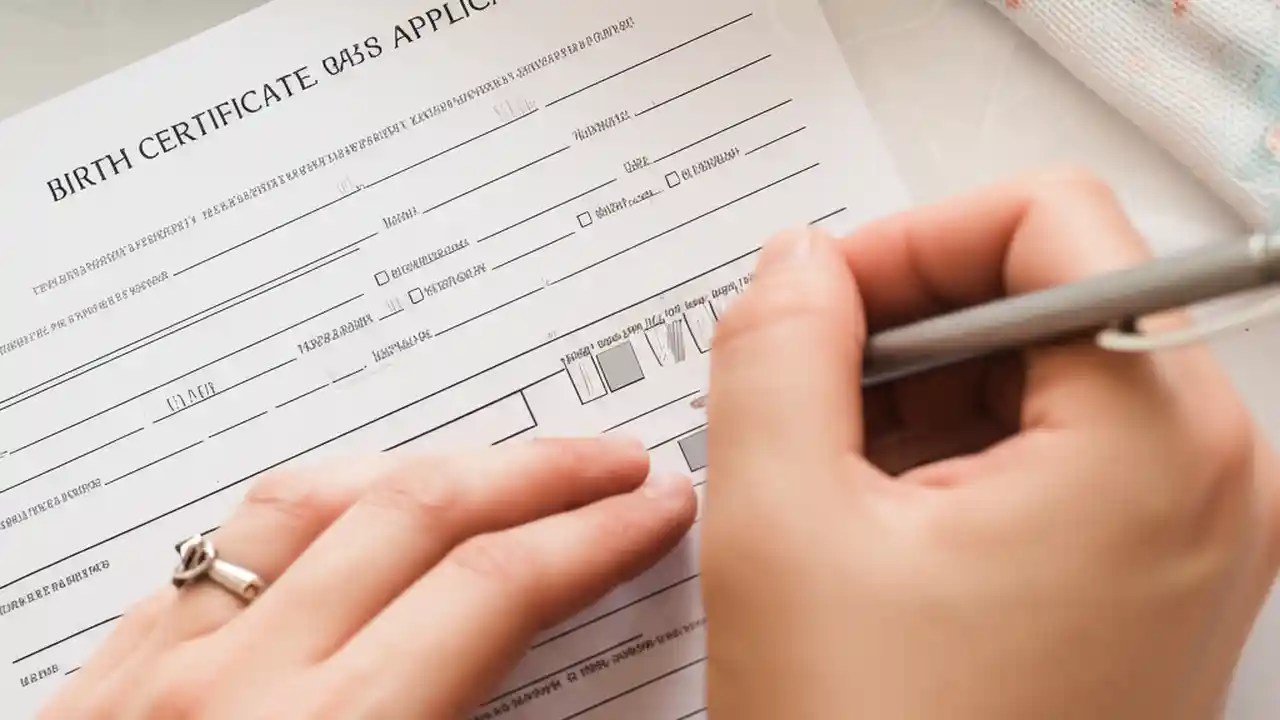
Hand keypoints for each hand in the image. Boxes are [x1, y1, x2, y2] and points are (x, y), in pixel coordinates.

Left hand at [42, 438, 695, 717]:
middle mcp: (231, 687)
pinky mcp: (106, 677)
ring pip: (311, 500)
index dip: (593, 537)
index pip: (491, 591)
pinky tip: (352, 511)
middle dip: (538, 472)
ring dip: (426, 469)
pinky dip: (315, 507)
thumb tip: (551, 701)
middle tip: (608, 464)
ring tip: (496, 467)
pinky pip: (223, 544)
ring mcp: (156, 669)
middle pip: (416, 514)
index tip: (650, 512)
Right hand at [702, 170, 1279, 719]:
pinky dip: (949, 456)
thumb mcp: (782, 529)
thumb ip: (775, 353)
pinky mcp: (1145, 574)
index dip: (911, 238)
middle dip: (903, 327)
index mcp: (1155, 444)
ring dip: (916, 397)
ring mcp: (1186, 531)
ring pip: (1040, 376)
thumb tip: (795, 267)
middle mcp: (1209, 478)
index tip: (821, 295)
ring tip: (828, 482)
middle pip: (1048, 294)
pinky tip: (873, 522)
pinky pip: (1049, 454)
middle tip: (804, 395)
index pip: (1048, 220)